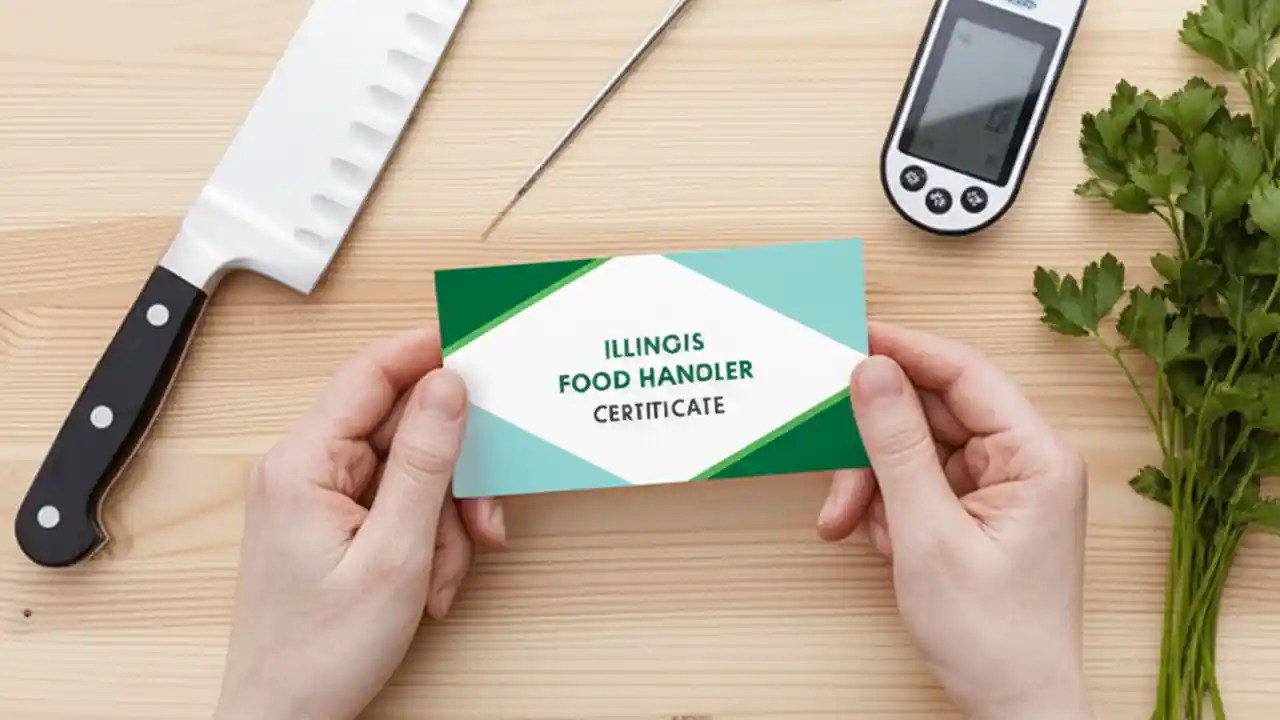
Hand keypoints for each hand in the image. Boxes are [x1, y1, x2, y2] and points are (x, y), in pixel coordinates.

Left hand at [215, 328, 505, 719]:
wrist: (285, 719)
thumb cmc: (321, 651)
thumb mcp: (394, 553)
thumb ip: (426, 463)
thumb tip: (448, 386)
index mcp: (304, 462)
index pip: (372, 373)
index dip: (429, 353)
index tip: (480, 348)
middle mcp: (305, 468)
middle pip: (404, 430)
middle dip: (453, 475)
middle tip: (485, 516)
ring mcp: (319, 496)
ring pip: (410, 473)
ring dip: (444, 519)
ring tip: (445, 574)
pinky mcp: (333, 523)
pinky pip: (397, 506)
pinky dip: (426, 539)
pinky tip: (430, 582)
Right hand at [817, 324, 1091, 719]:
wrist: (1013, 708)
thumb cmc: (991, 634)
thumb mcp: (927, 534)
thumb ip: (895, 446)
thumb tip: (869, 370)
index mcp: (1035, 455)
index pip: (965, 372)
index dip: (904, 349)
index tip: (849, 338)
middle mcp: (1023, 461)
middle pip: (931, 413)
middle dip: (873, 445)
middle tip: (832, 471)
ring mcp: (1000, 488)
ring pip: (914, 450)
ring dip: (872, 484)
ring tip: (847, 525)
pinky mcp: (977, 512)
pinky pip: (917, 483)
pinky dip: (886, 507)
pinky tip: (878, 543)